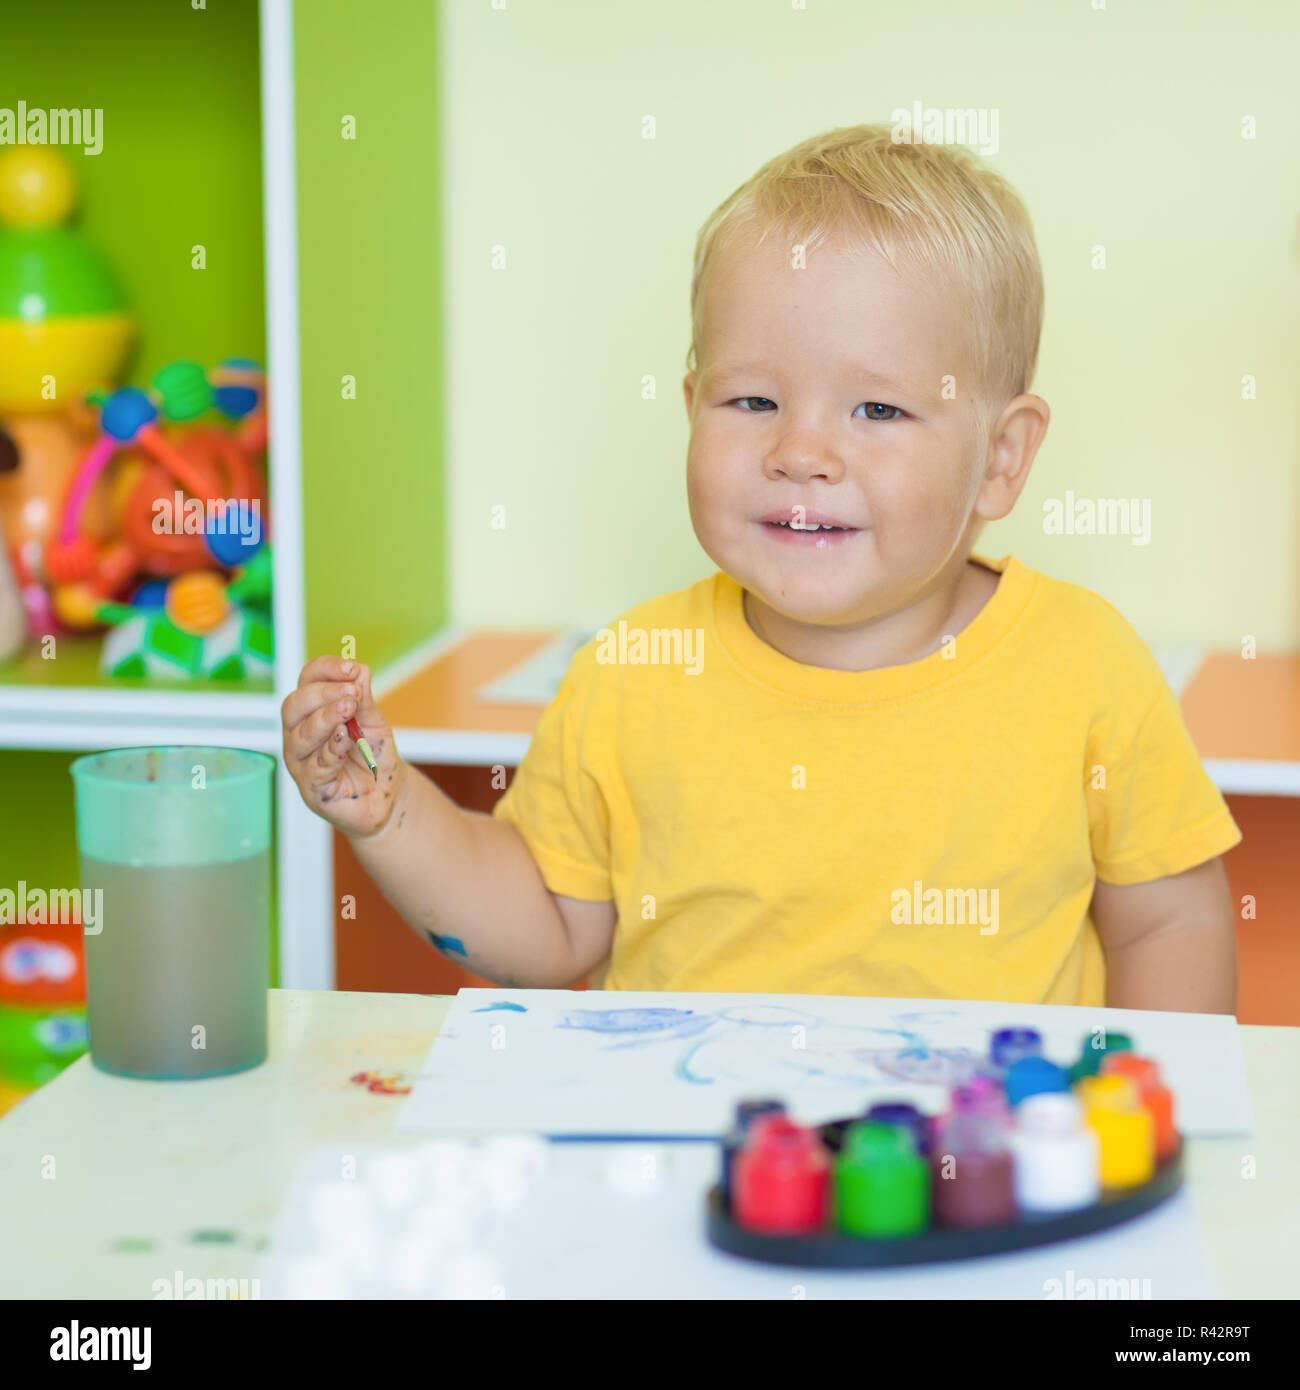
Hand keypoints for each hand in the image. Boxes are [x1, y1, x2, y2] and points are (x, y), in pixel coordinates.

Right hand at [281, 656, 403, 836]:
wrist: (386, 794)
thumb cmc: (372, 756)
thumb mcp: (373, 722)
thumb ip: (364, 700)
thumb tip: (359, 670)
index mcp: (310, 711)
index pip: (306, 681)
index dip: (325, 670)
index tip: (351, 667)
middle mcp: (298, 734)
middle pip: (295, 705)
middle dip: (323, 693)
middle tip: (352, 692)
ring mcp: (301, 761)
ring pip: (301, 734)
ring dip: (326, 717)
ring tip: (349, 709)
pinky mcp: (311, 787)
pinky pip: (315, 766)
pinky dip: (330, 749)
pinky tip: (345, 738)